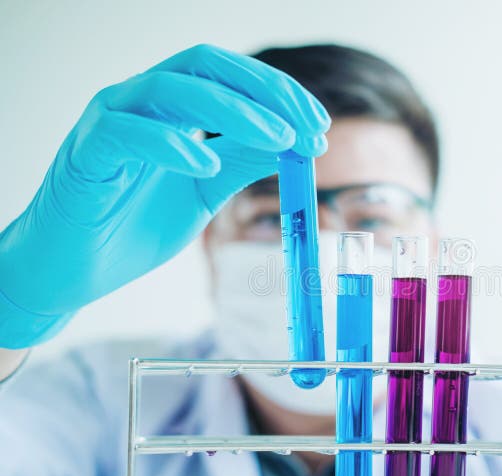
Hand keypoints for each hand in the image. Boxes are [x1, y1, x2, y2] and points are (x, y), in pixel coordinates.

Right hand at [0, 44, 329, 347]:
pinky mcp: (85, 153)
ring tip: (277, 140)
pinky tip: (205, 165)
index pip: (230, 77)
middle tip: (307, 128)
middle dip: (265, 93)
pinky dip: (170, 145)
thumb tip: (292, 142)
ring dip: (233, 112)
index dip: (278, 93)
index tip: (319, 125)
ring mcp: (109, 122)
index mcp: (171, 108)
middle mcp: (140, 102)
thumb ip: (241, 162)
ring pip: (172, 89)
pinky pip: (126, 134)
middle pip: (206, 68)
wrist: (73, 271)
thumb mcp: (204, 193)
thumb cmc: (132, 226)